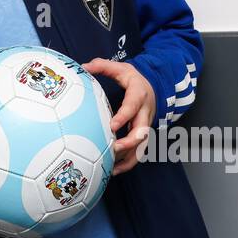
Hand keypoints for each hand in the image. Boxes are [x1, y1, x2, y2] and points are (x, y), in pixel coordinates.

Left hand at [82, 58, 156, 175]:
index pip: (133, 107)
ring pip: (142, 146)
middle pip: (142, 131)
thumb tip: (83, 67)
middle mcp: (145, 112)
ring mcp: (146, 125)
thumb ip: (103, 66)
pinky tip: (114, 170)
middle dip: (129, 142)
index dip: (124, 117)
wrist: (154, 86)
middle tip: (113, 149)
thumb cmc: (133, 79)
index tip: (112, 126)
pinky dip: (128, 163)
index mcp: (139, 95)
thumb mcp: (121, 68)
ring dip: (128, 158)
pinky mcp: (143, 135)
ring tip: (111, 167)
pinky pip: (139, 152)